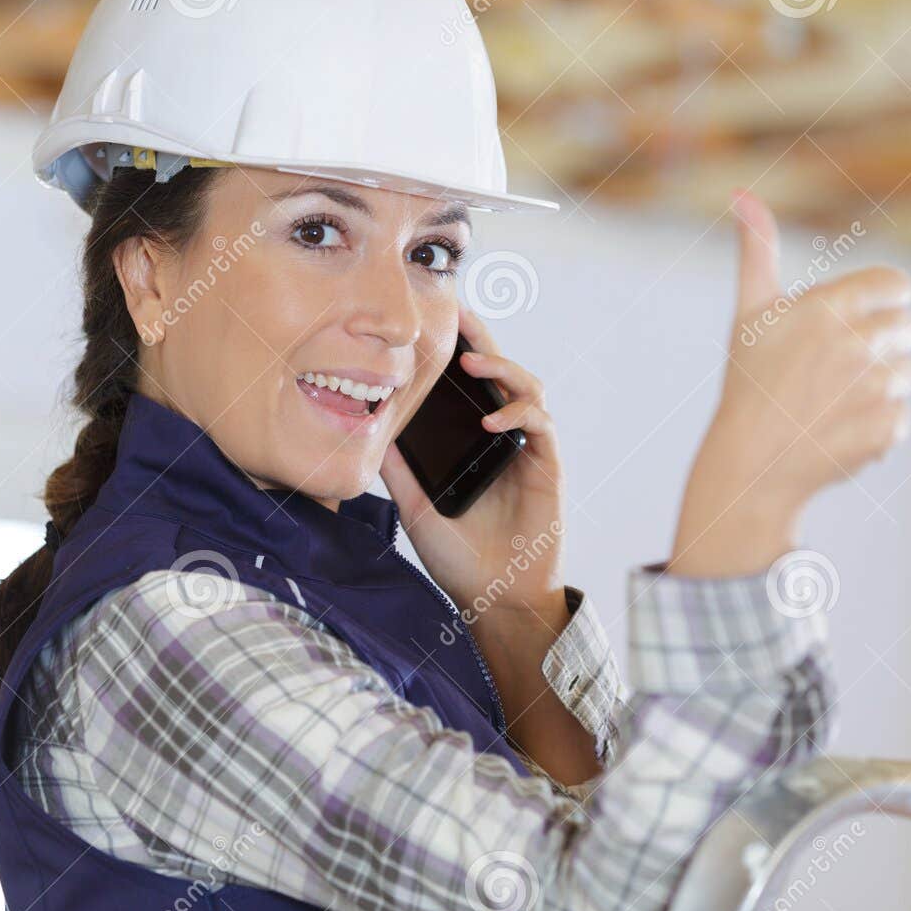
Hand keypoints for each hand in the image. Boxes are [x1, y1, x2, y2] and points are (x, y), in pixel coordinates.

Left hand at [382, 307, 596, 784]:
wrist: (493, 598)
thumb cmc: (459, 556)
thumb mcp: (413, 504)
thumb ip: (396, 466)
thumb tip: (364, 428)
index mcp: (472, 440)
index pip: (468, 384)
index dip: (457, 349)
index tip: (436, 320)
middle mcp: (503, 436)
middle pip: (499, 373)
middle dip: (481, 338)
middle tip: (459, 312)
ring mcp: (527, 448)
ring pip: (527, 388)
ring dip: (502, 368)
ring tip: (472, 362)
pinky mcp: (546, 466)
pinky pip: (540, 426)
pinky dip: (518, 413)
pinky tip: (491, 419)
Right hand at [669, 190, 910, 576]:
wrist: (748, 464)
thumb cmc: (749, 383)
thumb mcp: (750, 313)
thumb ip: (756, 251)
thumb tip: (742, 194)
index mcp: (827, 307)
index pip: (897, 286)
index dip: (881, 304)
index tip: (856, 323)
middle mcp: (854, 342)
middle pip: (906, 330)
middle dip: (880, 347)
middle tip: (835, 372)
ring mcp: (871, 387)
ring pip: (906, 375)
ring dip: (879, 389)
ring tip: (832, 404)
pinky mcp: (884, 428)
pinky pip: (902, 418)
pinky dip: (877, 429)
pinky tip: (838, 432)